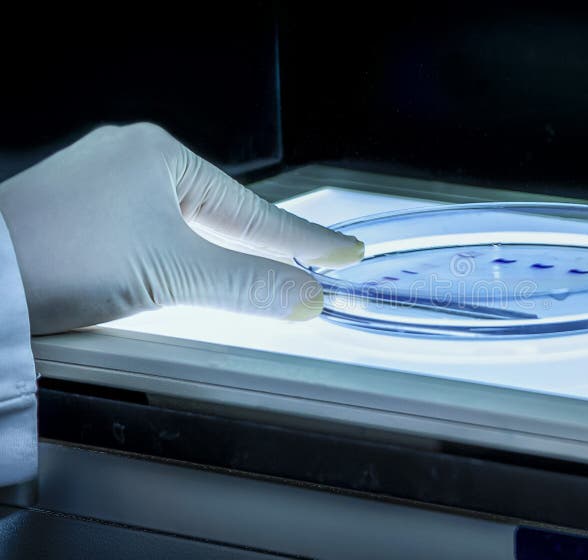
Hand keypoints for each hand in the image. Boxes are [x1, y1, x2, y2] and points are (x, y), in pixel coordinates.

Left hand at [0, 123, 363, 334]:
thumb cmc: (64, 255)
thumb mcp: (172, 272)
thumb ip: (247, 284)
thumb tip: (307, 296)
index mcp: (161, 154)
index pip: (253, 210)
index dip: (304, 238)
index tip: (344, 251)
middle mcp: (133, 159)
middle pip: (222, 215)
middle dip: (266, 244)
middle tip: (316, 263)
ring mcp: (105, 185)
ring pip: (189, 225)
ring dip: (225, 255)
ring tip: (266, 273)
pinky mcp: (84, 215)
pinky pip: (157, 234)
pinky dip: (186, 257)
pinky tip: (195, 271)